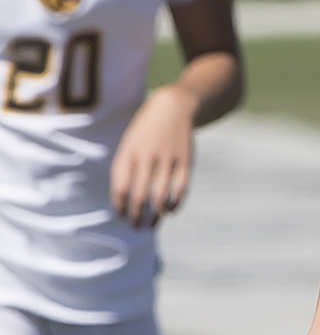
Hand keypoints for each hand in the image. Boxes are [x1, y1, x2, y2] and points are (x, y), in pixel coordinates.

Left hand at [110, 85, 197, 227]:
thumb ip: (126, 168)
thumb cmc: (146, 131)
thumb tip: (124, 200)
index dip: (120, 205)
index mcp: (129, 152)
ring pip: (160, 195)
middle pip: (140, 194)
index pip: (120, 187)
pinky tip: (170, 211)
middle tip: (136, 228)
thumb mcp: (130, 144)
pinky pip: (181, 188)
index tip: (120, 217)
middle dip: (137, 215)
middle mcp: (147, 156)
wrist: (173, 107)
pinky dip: (176, 203)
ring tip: (153, 225)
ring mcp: (168, 159)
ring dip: (156, 214)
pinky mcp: (185, 161)